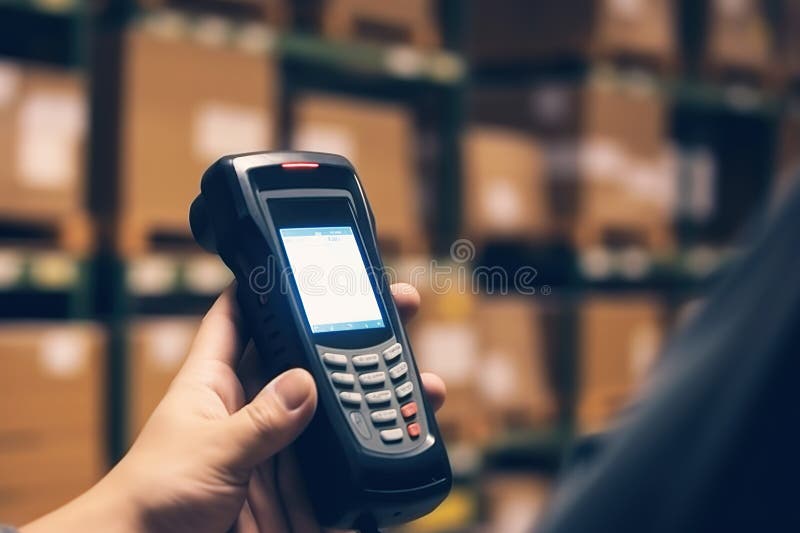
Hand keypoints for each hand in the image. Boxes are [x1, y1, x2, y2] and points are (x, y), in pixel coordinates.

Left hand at [22, 283, 444, 532]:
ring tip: (421, 380)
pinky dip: (374, 461)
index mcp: (216, 387)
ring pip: (335, 417)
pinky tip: (404, 443)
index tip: (303, 264)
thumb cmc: (149, 500)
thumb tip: (304, 385)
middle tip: (395, 308)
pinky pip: (344, 475)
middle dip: (348, 337)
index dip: (265, 288)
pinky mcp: (298, 496)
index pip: (239, 320)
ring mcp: (278, 454)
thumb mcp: (206, 452)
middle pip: (307, 362)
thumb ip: (257, 423)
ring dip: (374, 399)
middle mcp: (251, 414)